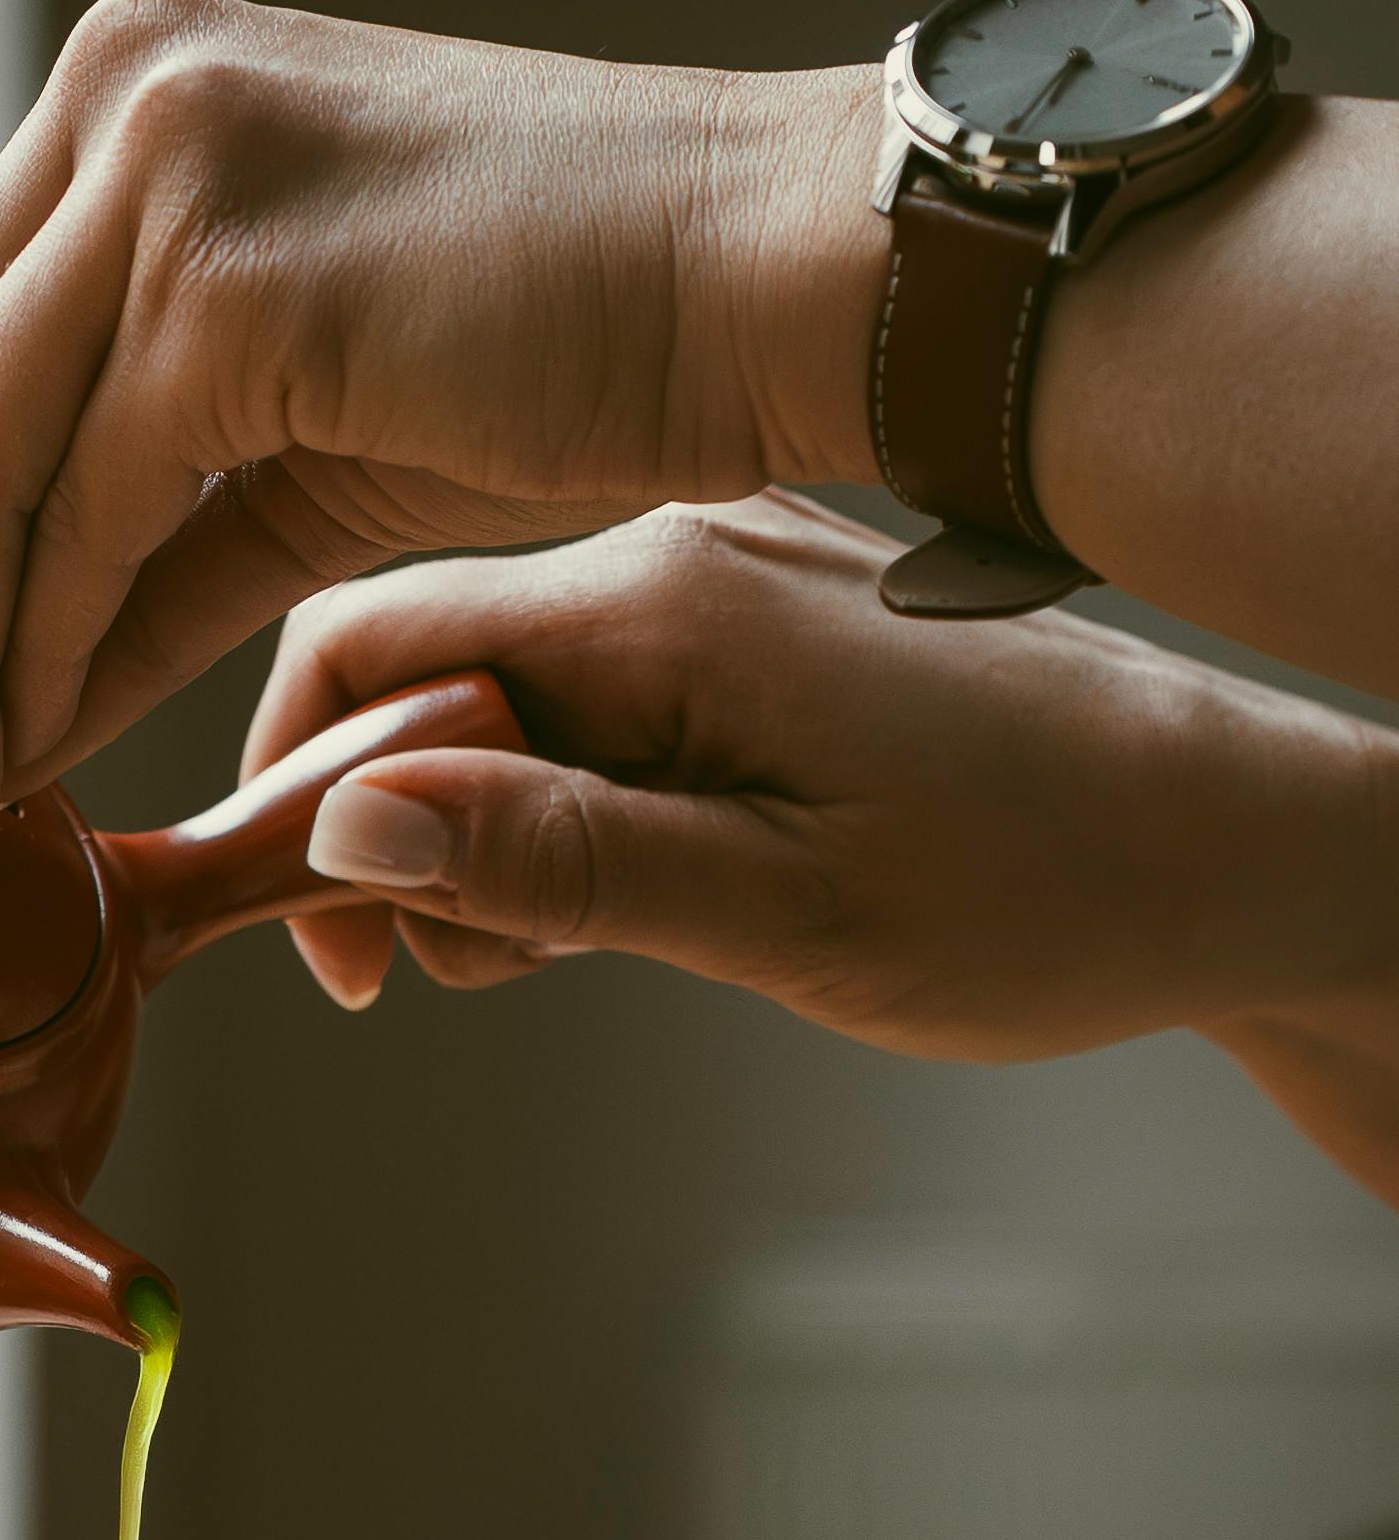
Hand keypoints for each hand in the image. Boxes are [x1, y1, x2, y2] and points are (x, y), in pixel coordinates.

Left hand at [0, 0, 881, 847]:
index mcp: (124, 102)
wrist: (763, 279)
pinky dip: (38, 652)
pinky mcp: (232, 270)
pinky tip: (30, 756)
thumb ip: (142, 545)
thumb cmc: (573, 351)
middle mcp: (117, 98)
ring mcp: (165, 166)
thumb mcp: (304, 448)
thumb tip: (13, 694)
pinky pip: (79, 509)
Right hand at [244, 497, 1398, 1200]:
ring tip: (567, 953)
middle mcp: (676, 562)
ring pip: (501, 708)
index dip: (294, 798)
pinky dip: (566, 820)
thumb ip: (558, 859)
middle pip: (420, 680)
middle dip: (391, 839)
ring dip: (485, 845)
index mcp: (660, 604)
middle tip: (457, 976)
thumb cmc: (1047, 886)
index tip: (321, 950)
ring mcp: (723, 595)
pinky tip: (630, 902)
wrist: (1244, 849)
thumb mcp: (781, 909)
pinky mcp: (762, 645)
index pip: (369, 645)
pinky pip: (594, 717)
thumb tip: (346, 820)